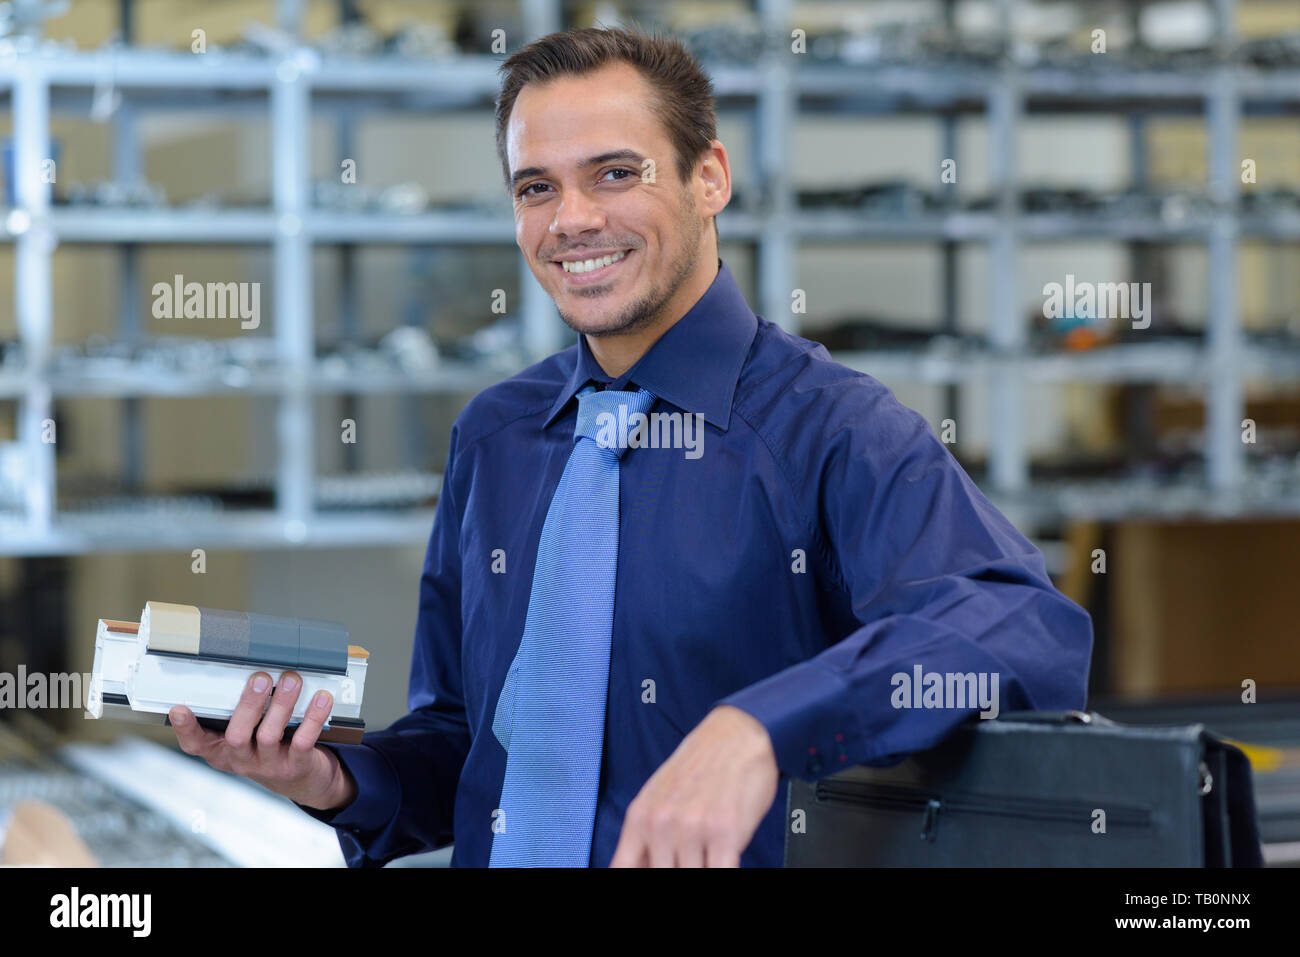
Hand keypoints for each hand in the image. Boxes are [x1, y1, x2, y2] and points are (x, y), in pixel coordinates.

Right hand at [168, 671, 355, 810]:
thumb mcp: (247, 731)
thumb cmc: (268, 745)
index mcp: (221, 751)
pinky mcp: (296, 765)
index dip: (185, 728)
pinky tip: (321, 698)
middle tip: (259, 678)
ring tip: (291, 679)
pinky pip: (303, 741)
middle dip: (248, 705)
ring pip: (269, 735)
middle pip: (236, 736)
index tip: (178, 709)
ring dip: (281, 704)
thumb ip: (240, 708)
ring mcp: (268, 765)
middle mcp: (241, 760)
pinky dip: (313, 717)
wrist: (302, 779)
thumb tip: (246, 665)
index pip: (195, 744)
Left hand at [610, 704, 778, 866]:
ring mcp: (692, 829)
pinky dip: (722, 870)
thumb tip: (641, 867)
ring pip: (692, 876)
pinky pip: (720, 873)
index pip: (622, 870)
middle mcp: (660, 824)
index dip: (639, 880)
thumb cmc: (701, 767)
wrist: (737, 734)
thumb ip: (647, 838)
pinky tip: (726, 859)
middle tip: (691, 858)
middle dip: (679, 869)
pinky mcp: (725, 832)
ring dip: (703, 867)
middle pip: (662, 875)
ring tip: (710, 851)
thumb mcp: (659, 797)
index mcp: (639, 818)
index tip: (658, 868)